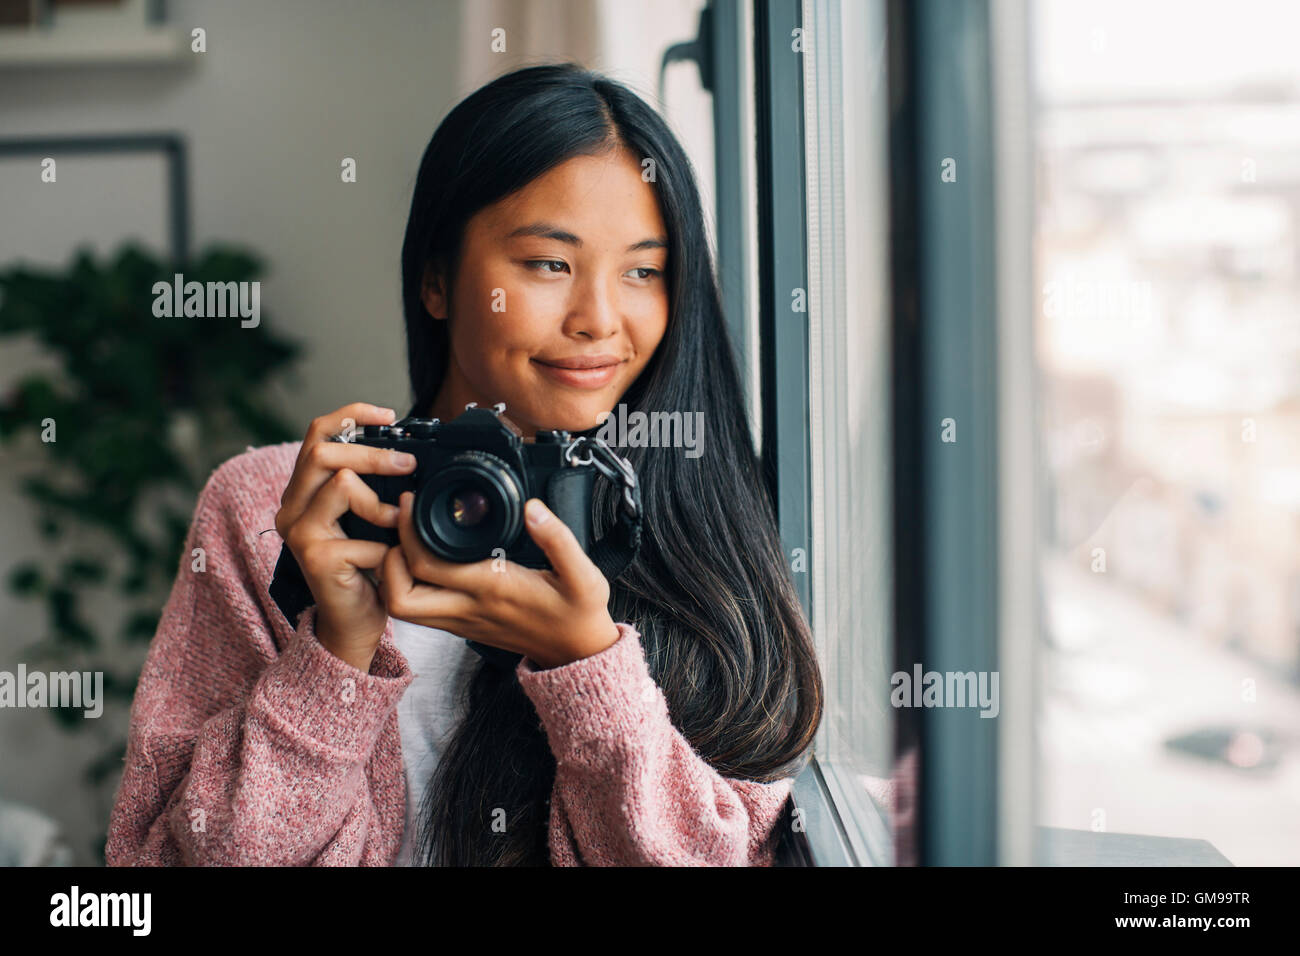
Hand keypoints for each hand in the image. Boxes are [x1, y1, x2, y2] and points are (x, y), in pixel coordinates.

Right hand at [274, 402, 418, 671]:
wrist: (355, 621)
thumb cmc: (368, 566)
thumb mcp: (370, 516)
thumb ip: (373, 484)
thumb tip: (406, 450)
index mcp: (304, 491)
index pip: (316, 434)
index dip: (351, 415)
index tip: (388, 414)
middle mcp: (292, 507)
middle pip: (324, 452)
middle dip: (373, 453)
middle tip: (409, 465)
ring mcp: (300, 533)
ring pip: (341, 483)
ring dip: (382, 503)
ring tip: (397, 523)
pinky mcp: (315, 558)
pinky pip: (363, 534)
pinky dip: (387, 546)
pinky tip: (390, 561)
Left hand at [376, 492, 619, 669]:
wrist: (578, 652)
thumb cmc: (579, 613)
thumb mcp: (583, 574)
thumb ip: (558, 538)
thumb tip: (532, 507)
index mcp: (492, 589)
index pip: (427, 565)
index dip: (408, 531)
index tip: (411, 503)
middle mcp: (469, 609)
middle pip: (399, 597)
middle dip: (388, 559)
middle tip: (400, 529)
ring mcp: (463, 622)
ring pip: (404, 608)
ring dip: (395, 576)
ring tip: (409, 543)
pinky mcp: (464, 626)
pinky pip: (421, 611)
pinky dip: (410, 587)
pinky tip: (425, 563)